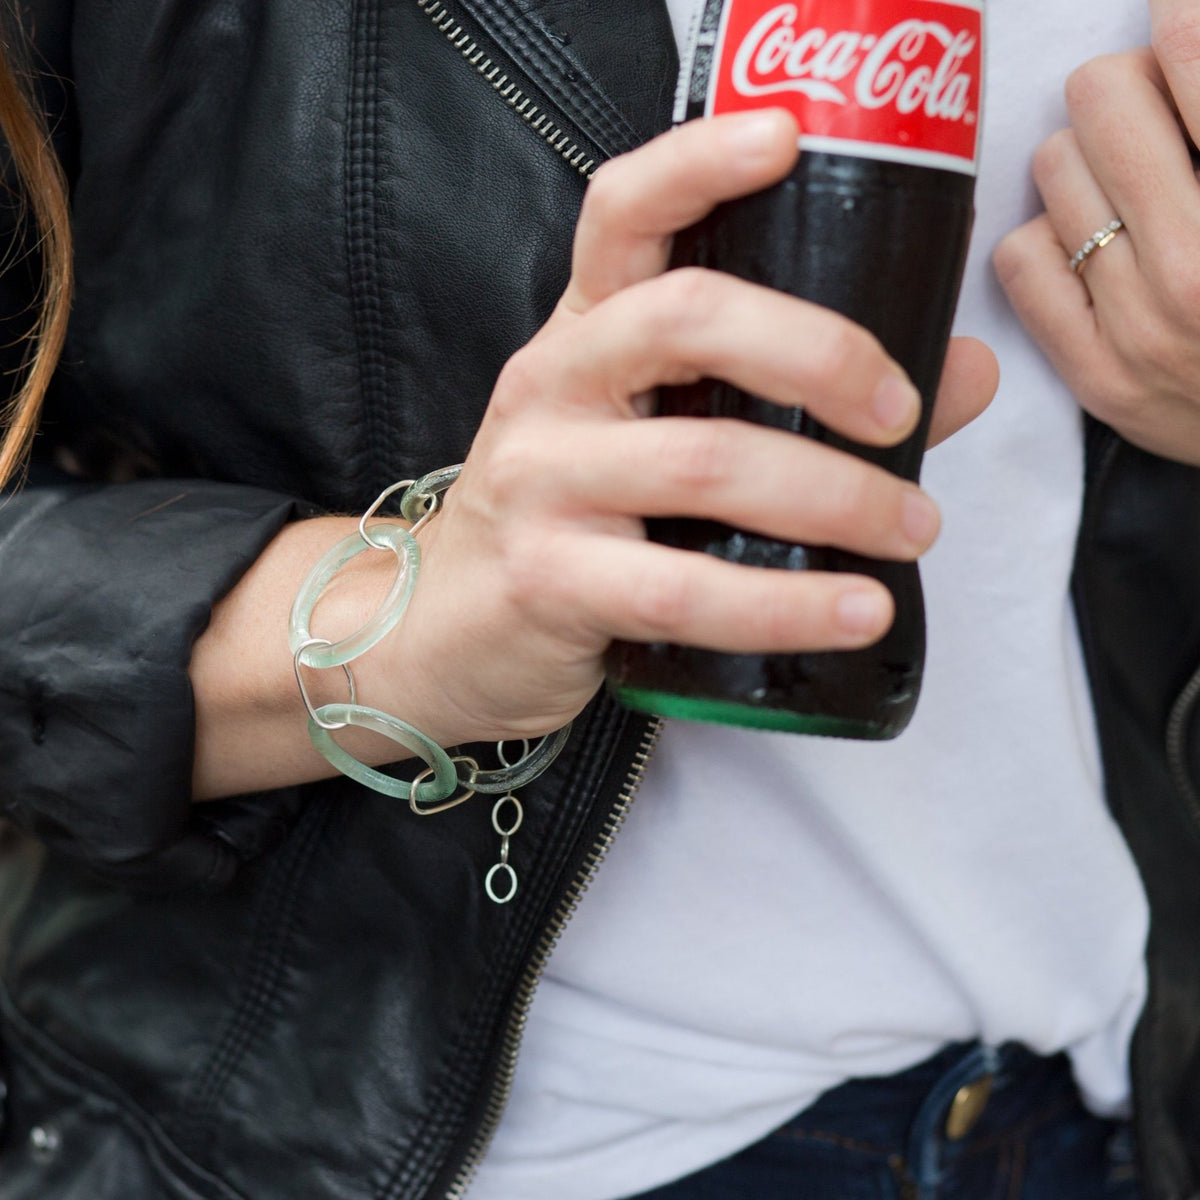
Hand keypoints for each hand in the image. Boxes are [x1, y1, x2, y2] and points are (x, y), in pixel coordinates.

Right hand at [363, 111, 997, 745]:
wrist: (448, 627)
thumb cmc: (569, 520)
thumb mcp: (652, 435)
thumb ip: (795, 399)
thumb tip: (958, 375)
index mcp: (582, 334)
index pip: (622, 215)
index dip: (697, 164)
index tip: (787, 141)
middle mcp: (551, 387)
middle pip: (684, 319)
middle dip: (819, 353)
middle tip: (903, 410)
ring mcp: (540, 480)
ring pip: (701, 463)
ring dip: (833, 494)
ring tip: (911, 527)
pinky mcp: (548, 579)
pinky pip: (683, 590)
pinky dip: (786, 604)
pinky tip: (854, 610)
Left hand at [994, 0, 1199, 463]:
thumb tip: (1178, 21)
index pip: (1188, 48)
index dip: (1180, 23)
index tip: (1179, 24)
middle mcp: (1199, 272)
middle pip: (1099, 96)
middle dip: (1129, 90)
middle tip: (1155, 112)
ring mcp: (1141, 330)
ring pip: (1053, 168)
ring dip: (1088, 161)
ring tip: (1132, 186)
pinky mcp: (1098, 376)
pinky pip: (1019, 256)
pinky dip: (1050, 234)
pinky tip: (1097, 243)